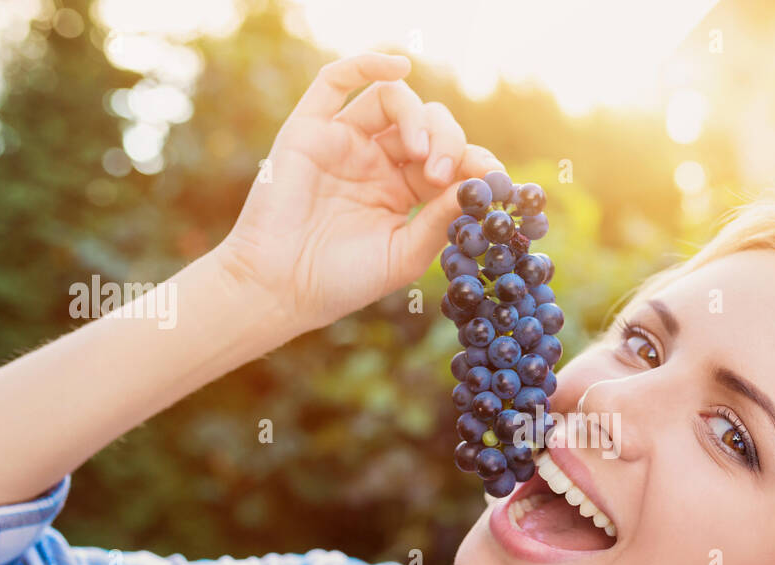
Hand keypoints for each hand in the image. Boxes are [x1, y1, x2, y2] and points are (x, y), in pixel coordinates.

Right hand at [216, 51, 505, 334]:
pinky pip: (336, 81)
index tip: (494, 179)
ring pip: (392, 100)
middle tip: (440, 176)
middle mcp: (377, 161)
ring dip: (418, 118)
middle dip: (447, 144)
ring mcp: (345, 142)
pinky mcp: (310, 130)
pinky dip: (367, 65)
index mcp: (404, 191)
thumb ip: (442, 219)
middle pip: (428, 125)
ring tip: (419, 156)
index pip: (449, 160)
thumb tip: (483, 187)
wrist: (280, 290)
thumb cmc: (341, 281)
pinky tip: (397, 67)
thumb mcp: (405, 255)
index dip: (475, 162)